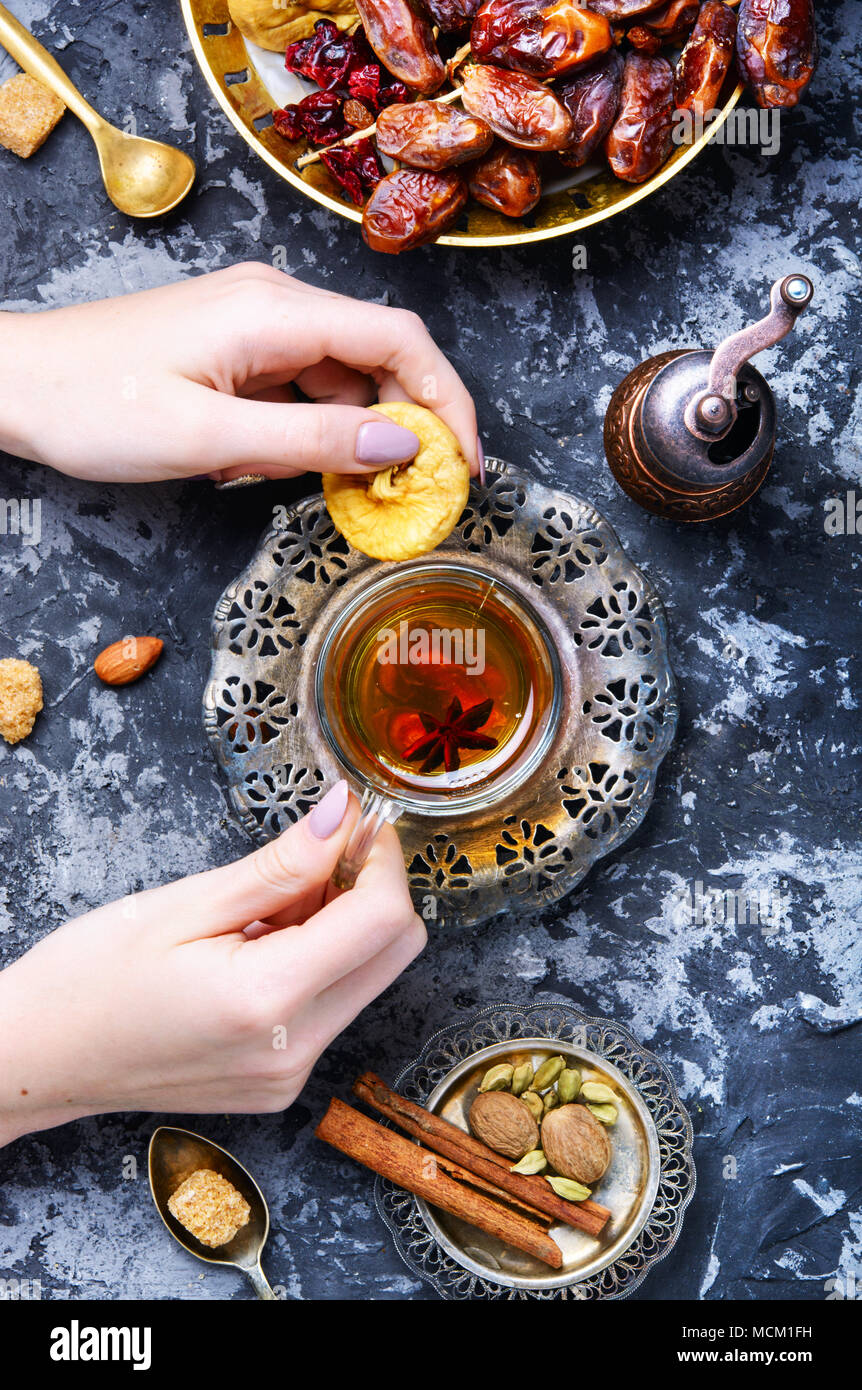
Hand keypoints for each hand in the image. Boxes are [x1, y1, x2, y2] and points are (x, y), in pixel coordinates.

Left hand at [0, 262, 481, 483]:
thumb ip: (314, 438)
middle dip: (403, 427)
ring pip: (341, 381)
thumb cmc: (91, 404)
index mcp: (275, 309)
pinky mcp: (239, 349)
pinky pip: (301, 390)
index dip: (448, 402)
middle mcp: (275, 303)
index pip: (401, 339)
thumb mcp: (209, 437)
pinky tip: (268, 463)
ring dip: (345, 437)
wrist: (15, 385)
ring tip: (311, 484)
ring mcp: (257, 325)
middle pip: (380, 358)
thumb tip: (404, 445)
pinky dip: (306, 432)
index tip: (463, 465)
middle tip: (408, 495)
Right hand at [0, 782, 424, 1146]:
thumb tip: (345, 814)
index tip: (354, 822)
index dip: (381, 858)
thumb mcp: (186, 902)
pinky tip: (258, 945)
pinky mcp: (282, 1083)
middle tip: (313, 856)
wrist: (40, 1058)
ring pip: (368, 977)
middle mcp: (294, 1051)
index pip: (383, 920)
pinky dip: (317, 962)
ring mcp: (291, 1076)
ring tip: (265, 906)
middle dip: (370, 889)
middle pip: (395, 952)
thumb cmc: (91, 977)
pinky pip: (334, 1007)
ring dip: (342, 925)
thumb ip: (281, 864)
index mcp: (267, 1000)